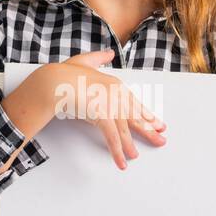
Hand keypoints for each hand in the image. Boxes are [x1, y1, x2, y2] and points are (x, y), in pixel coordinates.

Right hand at [55, 50, 166, 169]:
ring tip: (134, 157)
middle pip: (135, 116)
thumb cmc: (65, 73)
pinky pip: (112, 138)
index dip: (146, 115)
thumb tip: (109, 53)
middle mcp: (116, 95)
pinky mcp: (101, 116)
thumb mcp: (84, 61)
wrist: (54, 81)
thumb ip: (98, 58)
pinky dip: (117, 152)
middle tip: (160, 140)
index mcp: (115, 84)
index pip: (134, 103)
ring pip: (125, 130)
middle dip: (149, 130)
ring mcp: (110, 106)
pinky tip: (122, 162)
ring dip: (130, 146)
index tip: (157, 124)